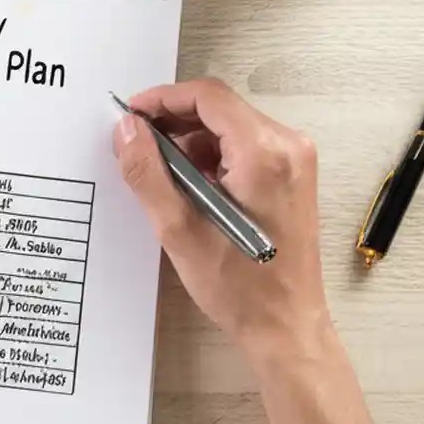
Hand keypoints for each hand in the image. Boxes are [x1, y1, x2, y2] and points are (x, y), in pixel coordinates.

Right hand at [112, 79, 327, 354]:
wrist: (286, 326)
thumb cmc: (240, 287)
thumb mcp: (179, 229)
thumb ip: (148, 174)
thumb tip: (127, 131)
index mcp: (264, 154)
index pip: (208, 97)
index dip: (163, 98)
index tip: (131, 115)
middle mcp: (288, 147)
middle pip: (220, 108)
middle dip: (174, 120)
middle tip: (137, 145)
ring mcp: (296, 161)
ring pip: (230, 126)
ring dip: (191, 140)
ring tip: (161, 174)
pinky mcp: (293, 176)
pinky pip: (245, 146)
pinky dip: (212, 155)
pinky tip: (190, 186)